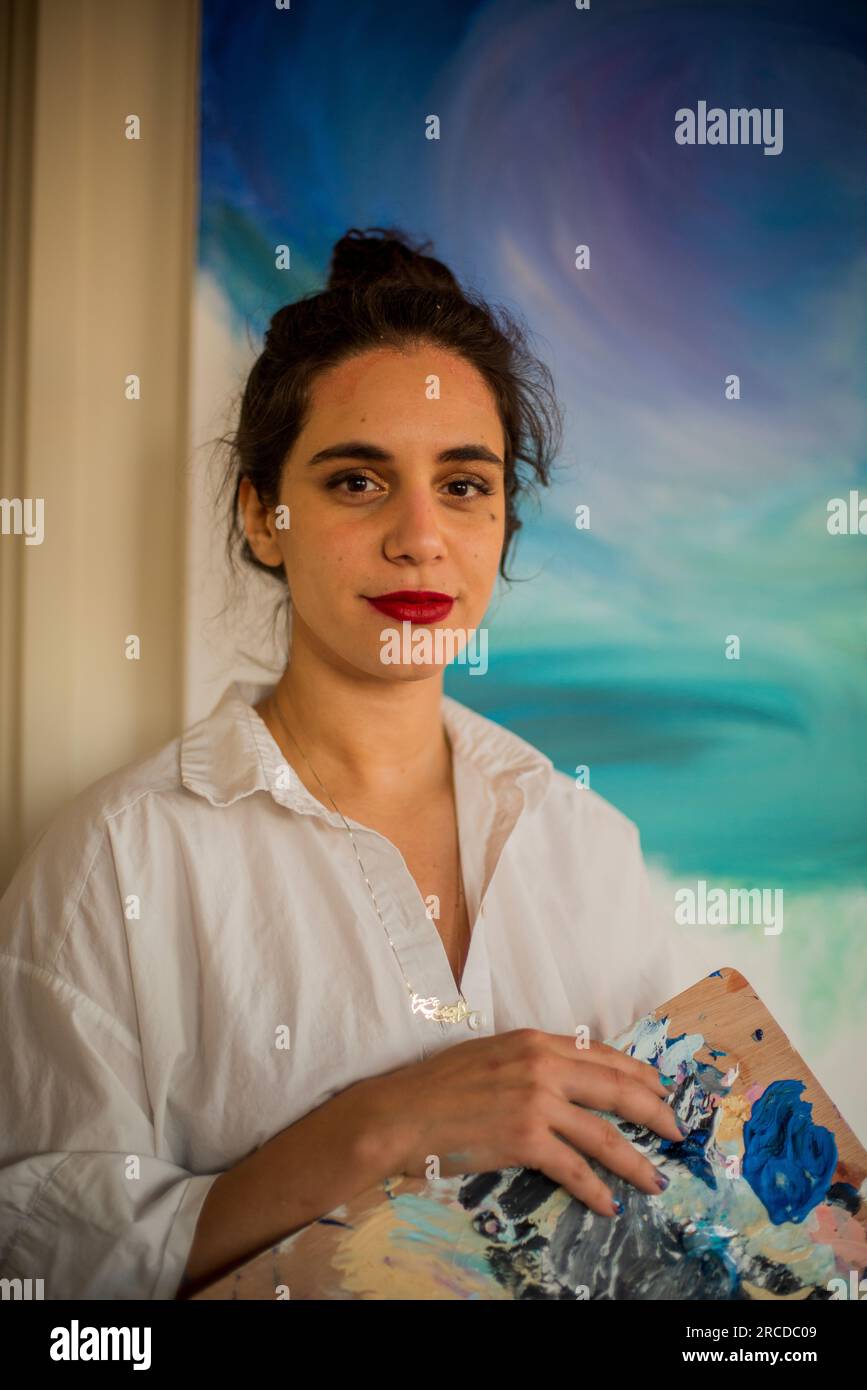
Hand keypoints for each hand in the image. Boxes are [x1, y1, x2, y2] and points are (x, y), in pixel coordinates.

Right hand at [368, 1027, 682, 1216]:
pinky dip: (596, 1189)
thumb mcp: (489, 1054)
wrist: (399, 1112)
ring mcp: (536, 1102)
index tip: (659, 1089)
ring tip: (655, 1179)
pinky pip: (574, 1168)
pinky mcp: (525, 1138)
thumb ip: (530, 1061)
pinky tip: (609, 1204)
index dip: (637, 1075)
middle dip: (654, 1112)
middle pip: (616, 1089)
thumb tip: (564, 1079)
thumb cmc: (435, 1086)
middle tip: (676, 1131)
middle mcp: (542, 1065)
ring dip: (635, 1161)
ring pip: (603, 1134)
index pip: (602, 1055)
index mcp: (535, 1041)